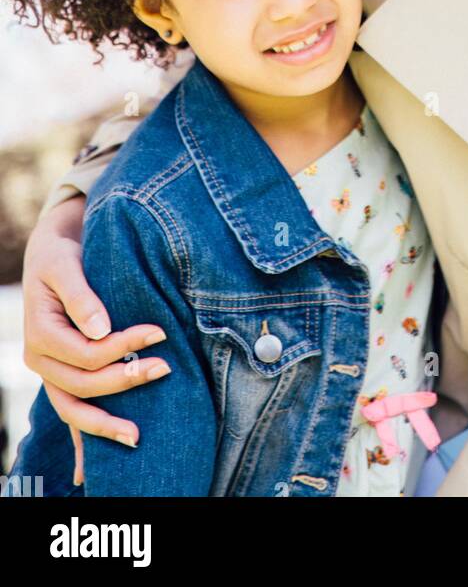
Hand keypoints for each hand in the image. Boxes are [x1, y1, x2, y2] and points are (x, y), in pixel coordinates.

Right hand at [22, 194, 170, 484]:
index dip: (123, 347)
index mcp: (41, 334)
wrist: (50, 256)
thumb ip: (82, 296)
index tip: (158, 333)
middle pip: (84, 383)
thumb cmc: (62, 256)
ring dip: (104, 424)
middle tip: (165, 367)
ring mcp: (49, 373)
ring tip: (137, 437)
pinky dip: (81, 441)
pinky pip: (70, 413)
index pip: (86, 353)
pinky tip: (87, 474)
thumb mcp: (66, 264)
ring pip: (73, 409)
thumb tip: (102, 328)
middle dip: (125, 380)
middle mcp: (41, 360)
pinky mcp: (61, 376)